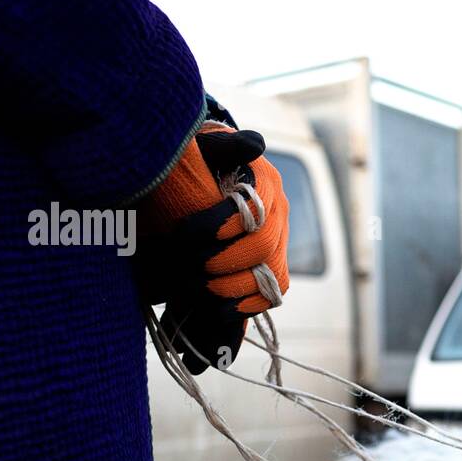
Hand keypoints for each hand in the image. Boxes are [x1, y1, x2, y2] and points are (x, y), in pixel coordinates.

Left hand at [138, 122, 289, 373]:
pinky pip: (269, 298)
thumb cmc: (193, 161)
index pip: (253, 212)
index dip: (220, 227)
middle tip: (192, 271)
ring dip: (235, 292)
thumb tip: (255, 143)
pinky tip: (216, 317)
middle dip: (225, 264)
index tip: (184, 235)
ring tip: (202, 295)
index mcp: (264, 186)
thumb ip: (227, 146)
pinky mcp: (267, 272)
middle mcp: (276, 217)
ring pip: (270, 280)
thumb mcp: (201, 148)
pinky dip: (242, 312)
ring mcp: (274, 246)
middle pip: (263, 251)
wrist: (191, 180)